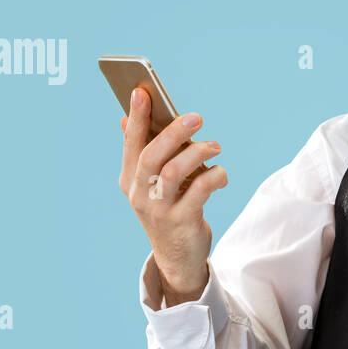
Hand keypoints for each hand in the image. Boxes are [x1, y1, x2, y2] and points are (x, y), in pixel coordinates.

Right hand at [119, 87, 227, 302]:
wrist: (178, 257)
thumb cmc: (167, 210)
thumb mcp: (149, 185)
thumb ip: (141, 152)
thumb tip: (126, 118)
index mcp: (130, 180)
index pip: (131, 143)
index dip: (136, 117)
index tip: (142, 91)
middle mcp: (140, 194)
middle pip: (152, 156)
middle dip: (172, 132)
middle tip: (196, 117)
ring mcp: (160, 209)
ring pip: (174, 172)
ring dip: (198, 153)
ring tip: (215, 146)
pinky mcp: (182, 222)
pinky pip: (200, 192)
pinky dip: (214, 176)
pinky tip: (221, 172)